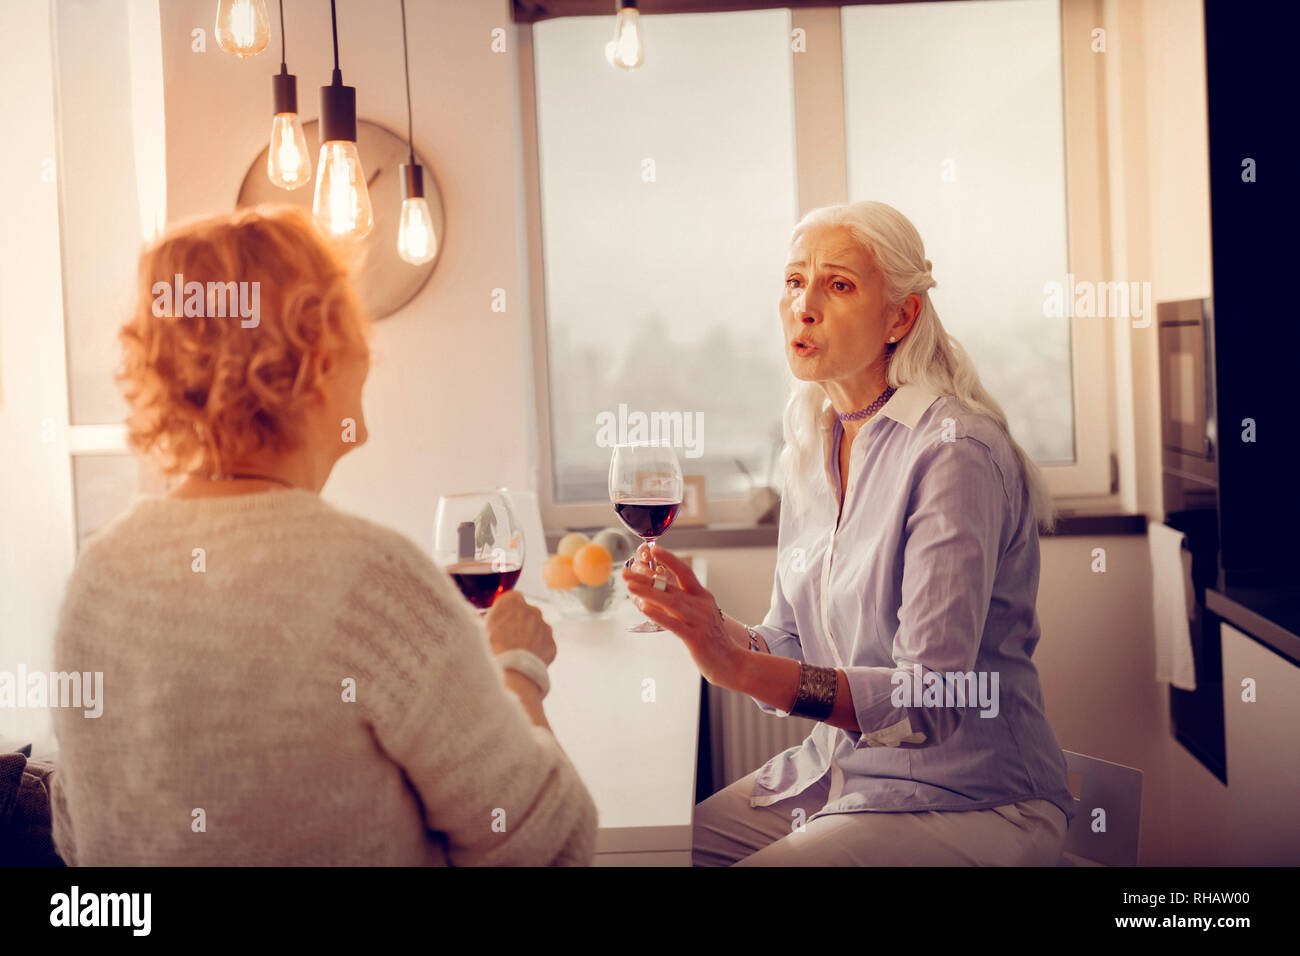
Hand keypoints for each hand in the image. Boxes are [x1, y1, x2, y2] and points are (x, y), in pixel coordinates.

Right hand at [484, 590, 555, 666]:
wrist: (512, 668)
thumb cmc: (493, 646)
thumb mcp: (482, 625)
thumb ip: (490, 617)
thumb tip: (485, 619)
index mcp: (513, 600)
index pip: (511, 600)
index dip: (505, 613)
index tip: (500, 623)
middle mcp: (533, 610)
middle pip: (526, 615)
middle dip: (519, 624)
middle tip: (507, 640)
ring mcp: (545, 627)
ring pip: (536, 630)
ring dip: (529, 638)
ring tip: (516, 653)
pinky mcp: (551, 644)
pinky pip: (544, 646)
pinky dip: (537, 652)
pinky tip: (525, 660)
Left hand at [622, 544, 742, 687]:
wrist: (733, 663)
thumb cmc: (712, 641)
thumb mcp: (700, 616)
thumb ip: (682, 605)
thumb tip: (657, 595)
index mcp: (703, 596)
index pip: (685, 572)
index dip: (669, 559)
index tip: (653, 550)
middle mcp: (701, 605)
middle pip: (671, 586)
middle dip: (646, 578)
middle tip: (626, 572)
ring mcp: (699, 620)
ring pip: (670, 601)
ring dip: (647, 592)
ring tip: (629, 586)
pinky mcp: (695, 638)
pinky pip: (673, 623)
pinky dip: (657, 614)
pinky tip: (643, 607)